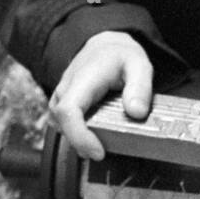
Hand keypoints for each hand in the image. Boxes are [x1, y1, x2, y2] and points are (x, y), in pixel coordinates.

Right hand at [47, 31, 153, 159]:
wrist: (105, 45)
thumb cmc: (120, 56)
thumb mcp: (139, 65)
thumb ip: (140, 88)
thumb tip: (136, 113)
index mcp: (84, 78)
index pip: (69, 111)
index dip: (79, 136)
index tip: (98, 151)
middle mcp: (66, 87)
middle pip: (61, 122)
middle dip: (80, 143)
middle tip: (102, 153)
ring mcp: (61, 95)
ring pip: (58, 124)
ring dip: (76, 139)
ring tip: (97, 146)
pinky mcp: (62, 102)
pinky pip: (61, 123)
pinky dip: (74, 134)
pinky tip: (91, 138)